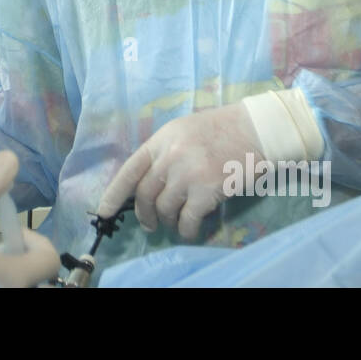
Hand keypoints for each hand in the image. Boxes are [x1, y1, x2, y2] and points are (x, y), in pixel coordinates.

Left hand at [97, 103, 263, 240]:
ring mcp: (187, 175)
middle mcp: (169, 157)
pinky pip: (187, 220)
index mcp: (160, 140)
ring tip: (176, 222)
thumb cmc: (220, 129)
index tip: (105, 211)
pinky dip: (186, 230)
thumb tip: (148, 182)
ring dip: (168, 221)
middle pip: (144, 194)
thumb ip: (163, 153)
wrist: (255, 130)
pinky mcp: (206, 191)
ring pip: (165, 209)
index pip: (129, 171)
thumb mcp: (182, 131)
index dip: (114, 193)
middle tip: (149, 224)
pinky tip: (190, 230)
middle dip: (144, 214)